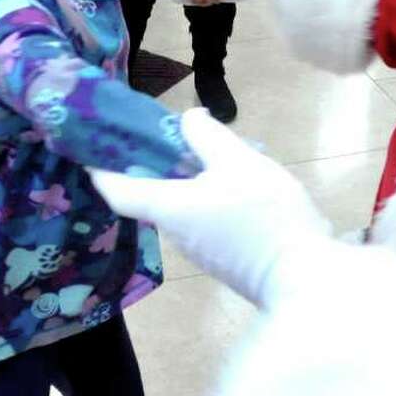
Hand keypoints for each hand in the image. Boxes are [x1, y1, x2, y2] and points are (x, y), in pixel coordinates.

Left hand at [90, 108, 330, 307]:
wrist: (303, 275)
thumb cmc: (264, 214)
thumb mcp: (238, 160)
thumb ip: (207, 135)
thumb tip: (188, 120)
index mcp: (168, 206)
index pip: (116, 190)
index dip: (100, 169)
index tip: (93, 147)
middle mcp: (175, 231)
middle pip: (150, 196)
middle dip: (151, 166)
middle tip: (165, 134)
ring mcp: (200, 250)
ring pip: (180, 207)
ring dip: (184, 181)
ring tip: (209, 153)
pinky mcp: (223, 259)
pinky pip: (202, 220)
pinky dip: (204, 198)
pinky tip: (235, 185)